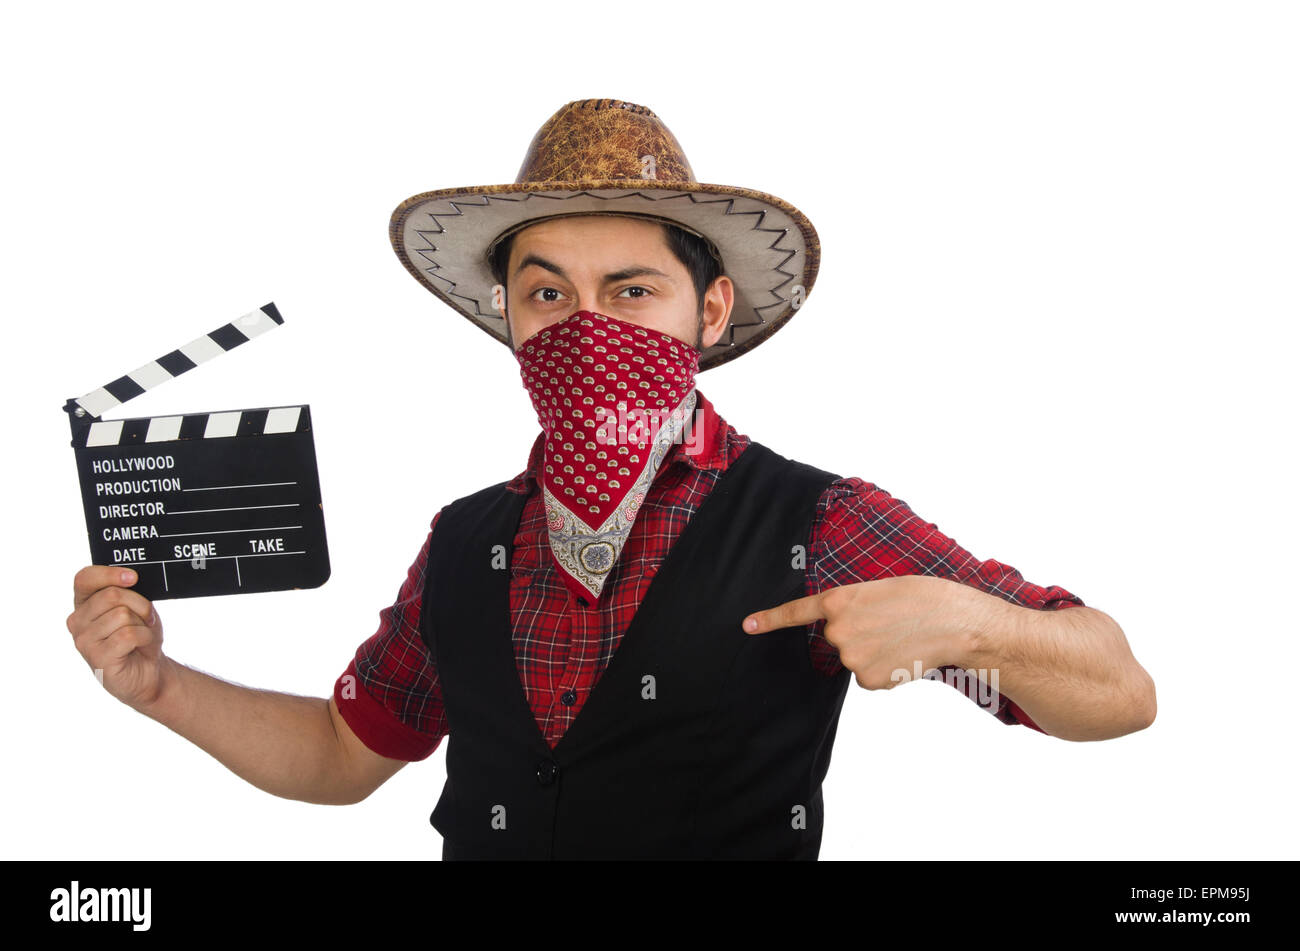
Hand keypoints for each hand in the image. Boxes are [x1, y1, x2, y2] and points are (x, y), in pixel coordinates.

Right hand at [67, 565, 169, 709]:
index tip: (133, 577)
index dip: (109, 574)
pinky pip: (128, 634)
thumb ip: (127, 593)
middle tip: (147, 618)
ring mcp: (84, 641)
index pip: (84, 579)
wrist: (149, 671)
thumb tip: (129, 577)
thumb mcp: (136, 609)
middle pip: (111, 595)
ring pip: (121, 614)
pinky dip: (144, 637)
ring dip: (143, 624)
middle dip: (140, 604)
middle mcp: (77, 621)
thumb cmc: (140, 637)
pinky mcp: (97, 657)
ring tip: (141, 635)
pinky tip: (141, 646)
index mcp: (84, 604)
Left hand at [742, 576, 977, 689]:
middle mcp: (838, 631)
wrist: (954, 622)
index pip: (798, 612)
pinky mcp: (868, 679)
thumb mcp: (879, 589)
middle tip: (890, 622)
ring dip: (874, 652)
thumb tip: (843, 631)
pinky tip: (903, 656)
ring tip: (901, 637)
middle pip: (838, 638)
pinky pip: (869, 676)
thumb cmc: (923, 597)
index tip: (747, 625)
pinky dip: (885, 669)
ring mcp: (851, 658)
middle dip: (859, 633)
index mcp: (839, 601)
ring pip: (854, 659)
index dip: (771, 619)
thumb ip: (853, 607)